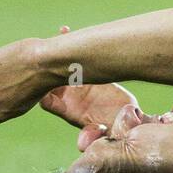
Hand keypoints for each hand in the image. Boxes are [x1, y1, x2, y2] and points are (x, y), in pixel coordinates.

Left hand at [40, 27, 137, 151]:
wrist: (132, 118)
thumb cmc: (119, 127)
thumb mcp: (108, 132)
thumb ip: (95, 135)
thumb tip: (82, 143)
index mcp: (69, 110)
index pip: (46, 100)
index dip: (41, 89)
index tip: (42, 73)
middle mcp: (69, 95)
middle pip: (46, 79)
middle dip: (45, 65)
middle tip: (46, 48)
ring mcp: (77, 81)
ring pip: (59, 64)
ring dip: (57, 51)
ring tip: (59, 34)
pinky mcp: (88, 71)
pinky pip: (73, 55)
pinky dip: (67, 41)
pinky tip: (64, 29)